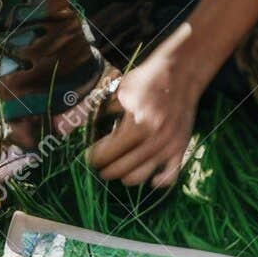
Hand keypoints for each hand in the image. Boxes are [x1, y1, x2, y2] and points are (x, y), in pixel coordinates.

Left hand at [88, 37, 200, 189]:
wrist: (180, 74)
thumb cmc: (146, 81)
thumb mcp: (119, 92)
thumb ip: (99, 111)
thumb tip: (76, 127)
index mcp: (137, 124)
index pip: (109, 153)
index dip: (95, 157)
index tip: (90, 156)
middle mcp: (154, 140)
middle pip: (122, 169)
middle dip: (106, 169)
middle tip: (100, 165)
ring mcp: (168, 147)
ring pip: (141, 176)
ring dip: (125, 177)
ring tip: (119, 171)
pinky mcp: (180, 150)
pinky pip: (169, 177)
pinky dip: (157, 182)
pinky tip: (149, 177)